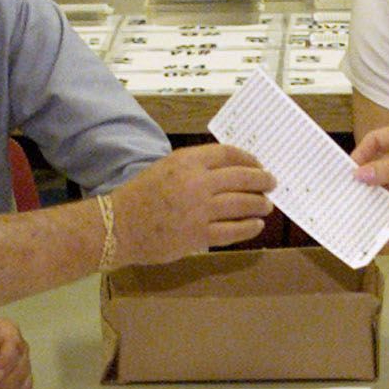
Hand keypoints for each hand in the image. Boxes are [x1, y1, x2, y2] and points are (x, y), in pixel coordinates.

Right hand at [110, 143, 275, 261]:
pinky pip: (233, 230)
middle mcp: (197, 182)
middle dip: (262, 181)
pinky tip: (256, 225)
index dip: (249, 159)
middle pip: (242, 178)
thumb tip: (227, 173)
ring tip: (267, 205)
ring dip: (259, 204)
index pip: (229, 154)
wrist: (117, 226)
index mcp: (187, 161)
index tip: (258, 165)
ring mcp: (200, 209)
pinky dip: (249, 227)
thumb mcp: (165, 168)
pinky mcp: (199, 234)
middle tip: (271, 184)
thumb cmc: (139, 197)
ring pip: (242, 204)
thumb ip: (194, 168)